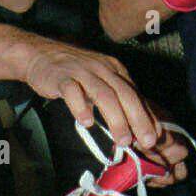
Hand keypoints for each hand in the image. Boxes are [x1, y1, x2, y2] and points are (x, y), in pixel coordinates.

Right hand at [21, 40, 187, 181]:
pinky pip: (73, 92)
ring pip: (103, 95)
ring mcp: (81, 72)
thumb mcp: (100, 80)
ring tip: (123, 140)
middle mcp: (102, 69)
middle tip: (146, 142)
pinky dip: (81, 107)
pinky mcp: (61, 77)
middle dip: (138, 119)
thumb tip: (135, 126)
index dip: (147, 116)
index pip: (135, 94)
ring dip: (116, 119)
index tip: (155, 137)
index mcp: (114, 70)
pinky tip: (87, 123)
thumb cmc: (73, 72)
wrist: (40, 54)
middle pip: (124, 94)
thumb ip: (116, 99)